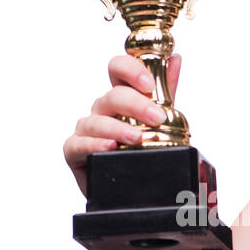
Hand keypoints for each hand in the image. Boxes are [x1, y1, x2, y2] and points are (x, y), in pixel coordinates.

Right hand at [63, 53, 180, 197]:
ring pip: (97, 121)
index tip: (148, 84)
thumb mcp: (159, 120)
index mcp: (120, 97)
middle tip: (157, 118)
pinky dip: (94, 144)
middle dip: (136, 105)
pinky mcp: (75, 152)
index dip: (131, 69)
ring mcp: (87, 130)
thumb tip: (175, 59)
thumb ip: (165, 91)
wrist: (133, 190)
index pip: (118, 69)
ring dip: (118, 128)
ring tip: (137, 138)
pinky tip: (110, 147)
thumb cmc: (142, 152)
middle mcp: (102, 110)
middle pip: (112, 96)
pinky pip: (79, 144)